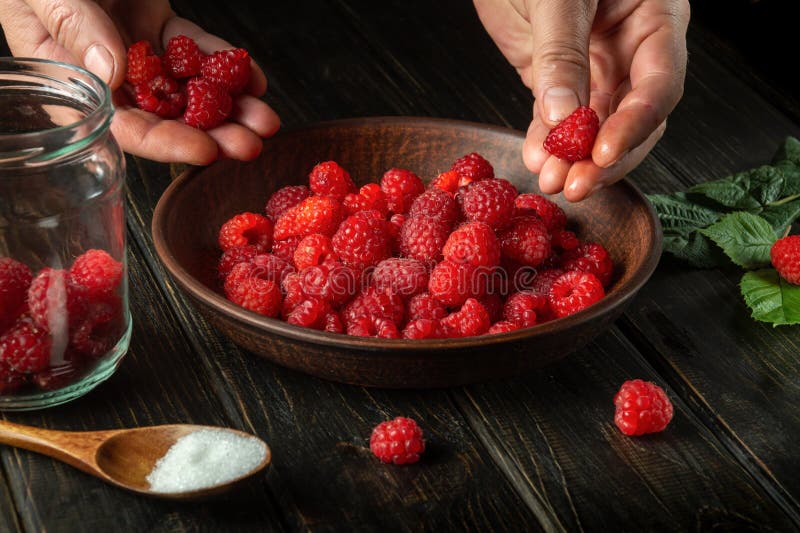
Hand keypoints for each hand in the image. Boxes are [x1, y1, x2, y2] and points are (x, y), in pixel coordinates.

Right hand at [0, 0, 279, 163]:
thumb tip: (114, 72)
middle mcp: (108, 76)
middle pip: (167, 117)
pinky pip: (197, 51)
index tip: (206, 150)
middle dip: (214, 134)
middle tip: (251, 145)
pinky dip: (227, 63)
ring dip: (231, 106)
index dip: (166, 143)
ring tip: (266, 119)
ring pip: (189, 88)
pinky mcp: (159, 29)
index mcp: (71, 81)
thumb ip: (74, 26)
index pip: (123, 127)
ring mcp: (137, 53)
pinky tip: (254, 77)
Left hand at [474, 0, 688, 200]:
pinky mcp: (558, 78)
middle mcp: (631, 48)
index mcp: (654, 18)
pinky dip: (545, 142)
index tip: (604, 152)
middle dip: (603, 156)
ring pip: (595, 127)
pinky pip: (557, 119)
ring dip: (572, 158)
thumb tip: (565, 116)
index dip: (635, 124)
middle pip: (633, 118)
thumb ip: (562, 52)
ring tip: (551, 179)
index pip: (660, 84)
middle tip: (576, 183)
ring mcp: (595, 65)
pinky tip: (536, 159)